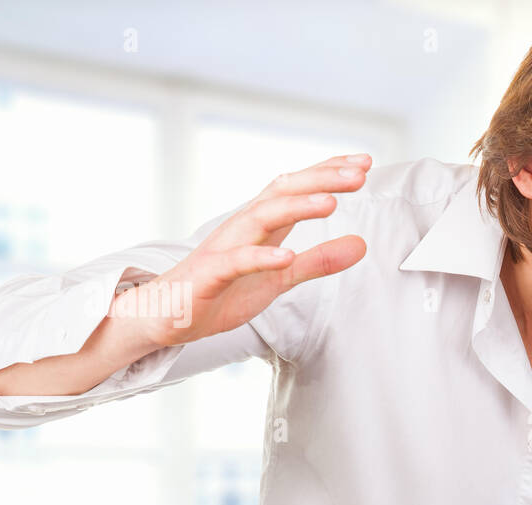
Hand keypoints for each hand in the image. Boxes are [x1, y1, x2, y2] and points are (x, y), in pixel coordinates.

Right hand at [118, 154, 371, 348]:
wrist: (166, 315)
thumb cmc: (221, 291)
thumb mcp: (281, 279)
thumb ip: (319, 261)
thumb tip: (361, 245)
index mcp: (261, 225)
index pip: (297, 188)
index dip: (329, 173)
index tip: (365, 162)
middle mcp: (244, 227)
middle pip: (283, 192)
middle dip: (321, 179)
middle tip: (358, 173)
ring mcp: (225, 248)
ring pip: (261, 218)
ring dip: (297, 208)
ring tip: (330, 202)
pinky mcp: (210, 275)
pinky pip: (236, 262)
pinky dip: (260, 257)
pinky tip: (286, 257)